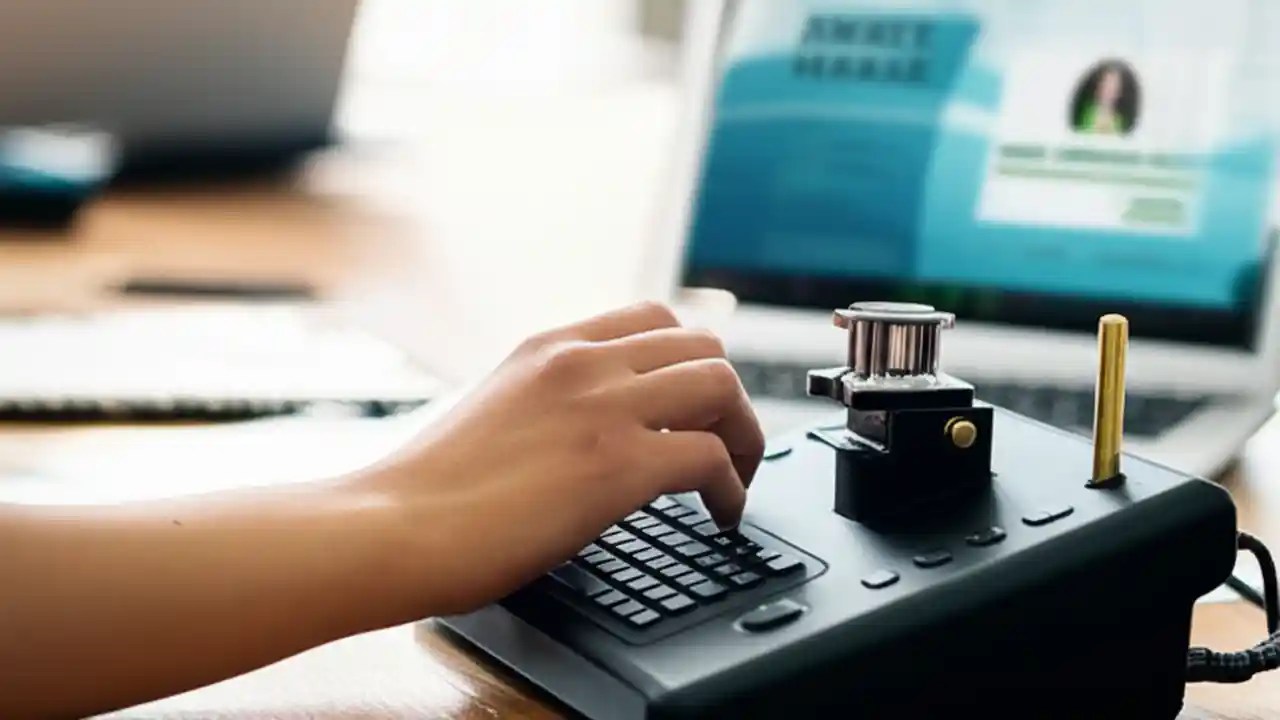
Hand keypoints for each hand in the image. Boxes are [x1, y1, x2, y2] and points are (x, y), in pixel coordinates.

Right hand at [362, 301, 764, 616]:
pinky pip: (712, 458)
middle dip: (728, 396)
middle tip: (728, 442)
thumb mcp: (493, 411)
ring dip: (744, 434)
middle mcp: (581, 364)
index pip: (652, 319)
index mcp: (548, 348)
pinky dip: (732, 487)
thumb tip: (583, 433)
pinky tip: (722, 514)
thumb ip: (546, 403)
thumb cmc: (426, 492)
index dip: (688, 360)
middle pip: (702, 344)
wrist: (390, 529)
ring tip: (736, 479)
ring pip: (721, 386)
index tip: (697, 401)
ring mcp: (602, 409)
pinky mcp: (617, 467)